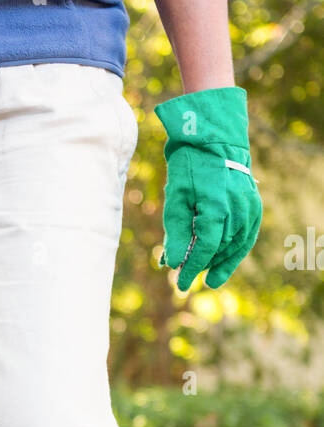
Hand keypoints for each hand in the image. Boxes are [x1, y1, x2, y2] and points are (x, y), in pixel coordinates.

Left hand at [155, 86, 261, 290]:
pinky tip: (224, 263)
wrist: (214, 140)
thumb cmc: (189, 167)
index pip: (204, 250)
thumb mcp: (175, 199)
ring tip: (208, 277)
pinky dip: (237, 251)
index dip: (191, 269)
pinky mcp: (254, 206)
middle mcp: (237, 211)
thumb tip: (172, 263)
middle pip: (219, 250)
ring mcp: (250, 209)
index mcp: (216, 209)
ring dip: (221, 263)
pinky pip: (247, 236)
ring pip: (236, 246)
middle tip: (185, 277)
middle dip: (202, 266)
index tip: (180, 285)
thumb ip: (174, 232)